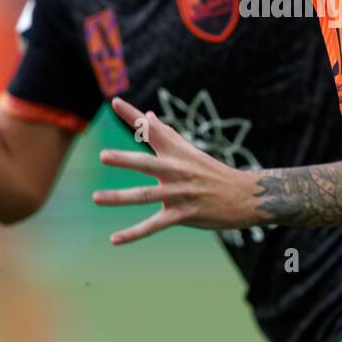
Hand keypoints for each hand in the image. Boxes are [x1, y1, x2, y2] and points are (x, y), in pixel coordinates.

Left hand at [93, 97, 261, 244]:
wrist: (245, 196)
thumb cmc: (213, 172)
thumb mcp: (190, 151)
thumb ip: (166, 134)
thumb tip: (148, 114)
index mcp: (177, 153)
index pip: (152, 130)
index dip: (133, 116)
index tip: (115, 102)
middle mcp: (177, 170)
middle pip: (147, 164)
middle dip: (126, 160)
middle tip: (103, 156)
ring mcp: (179, 193)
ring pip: (146, 196)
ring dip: (120, 197)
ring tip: (97, 197)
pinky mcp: (182, 215)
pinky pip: (154, 225)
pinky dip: (134, 234)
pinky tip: (114, 239)